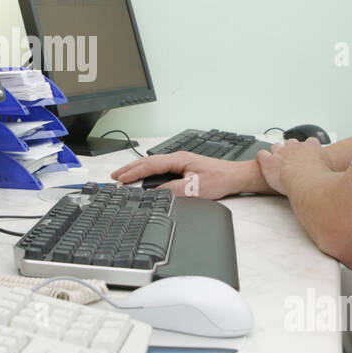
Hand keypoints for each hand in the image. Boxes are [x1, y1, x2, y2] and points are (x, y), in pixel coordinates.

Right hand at [108, 151, 268, 198]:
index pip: (150, 165)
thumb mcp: (195, 188)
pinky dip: (148, 174)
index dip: (133, 172)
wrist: (236, 177)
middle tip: (115, 176)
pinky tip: (145, 179)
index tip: (121, 179)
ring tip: (125, 177)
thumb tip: (155, 194)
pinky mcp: (184, 168)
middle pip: (148, 162)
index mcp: (179, 159)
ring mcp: (181, 163)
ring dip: (138, 171)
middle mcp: (178, 158)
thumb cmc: (220, 179)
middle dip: (130, 169)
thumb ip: (174, 190)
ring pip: (154, 166)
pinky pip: (161, 170)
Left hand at [256, 138, 332, 195]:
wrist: (305, 181)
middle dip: (291, 150)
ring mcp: (281, 152)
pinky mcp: (269, 161)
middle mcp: (295, 146)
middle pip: (291, 143)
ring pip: (276, 147)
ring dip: (276, 153)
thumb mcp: (333, 169)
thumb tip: (342, 172)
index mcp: (311, 147)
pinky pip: (262, 155)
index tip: (308, 155)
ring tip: (277, 161)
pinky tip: (263, 161)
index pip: (310, 143)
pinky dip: (262, 158)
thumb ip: (333, 166)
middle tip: (292, 160)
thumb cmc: (319, 177)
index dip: (308, 149)